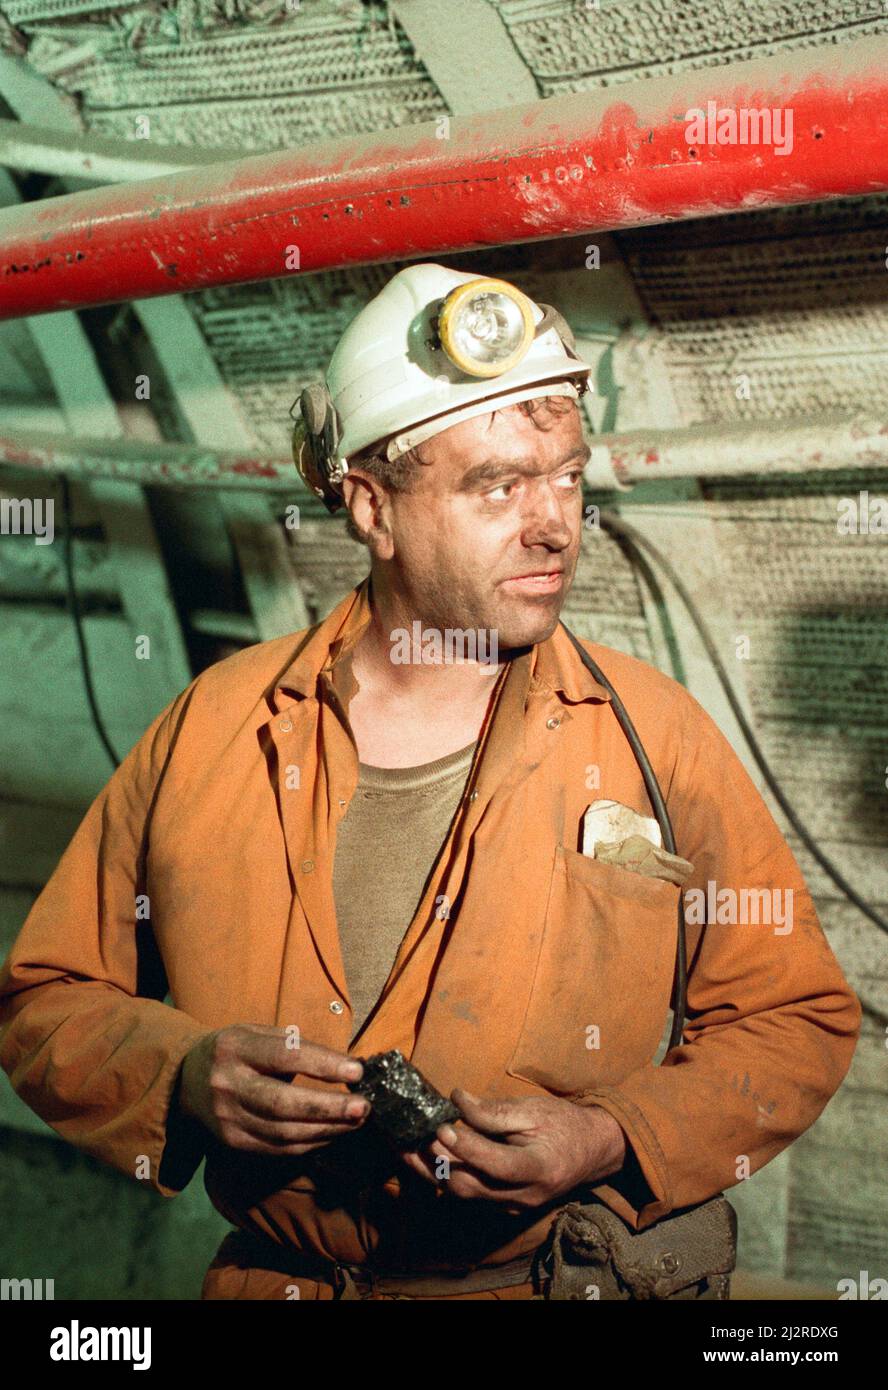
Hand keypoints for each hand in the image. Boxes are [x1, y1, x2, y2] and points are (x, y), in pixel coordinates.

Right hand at [178, 1023, 366, 1155]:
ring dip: (326, 1129)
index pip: (284, 1056)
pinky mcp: (233, 1143)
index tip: (356, 1071)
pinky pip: (278, 1149)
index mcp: (234, 1048)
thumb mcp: (255, 1033)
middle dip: (328, 1108)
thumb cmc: (235, 1051)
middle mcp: (227, 1085)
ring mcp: (228, 1119)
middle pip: (282, 1103)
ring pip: (283, 1133)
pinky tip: (333, 1133)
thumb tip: (344, 1065)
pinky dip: (310, 1143)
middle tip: (363, 1106)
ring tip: (356, 1120)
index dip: (322, 1065)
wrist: (186, 1080)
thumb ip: (293, 1045)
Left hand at [400, 1090, 626, 1211]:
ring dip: (431, 1173)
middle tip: (407, 1139)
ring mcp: (512, 1207)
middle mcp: (523, 1197)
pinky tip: (425, 1157)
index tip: (442, 1128)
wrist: (591, 1151)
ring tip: (405, 1148)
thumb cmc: (564, 1123)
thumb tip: (456, 1102)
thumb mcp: (534, 1109)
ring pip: (462, 1195)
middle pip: (469, 1187)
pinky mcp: (503, 1206)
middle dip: (433, 1164)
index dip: (467, 1148)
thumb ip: (495, 1111)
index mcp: (538, 1169)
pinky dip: (444, 1176)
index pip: (496, 1164)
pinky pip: (468, 1194)